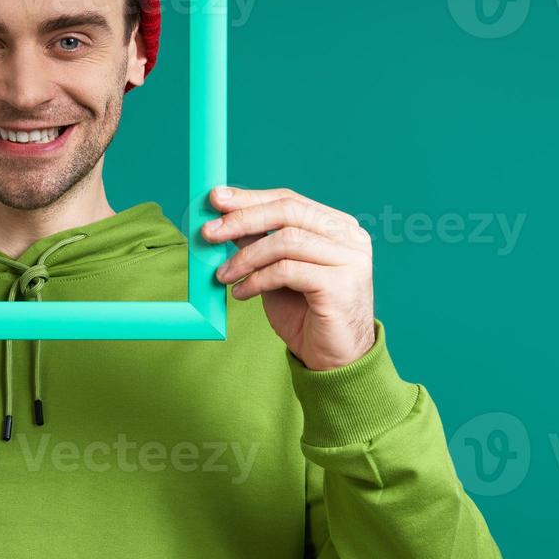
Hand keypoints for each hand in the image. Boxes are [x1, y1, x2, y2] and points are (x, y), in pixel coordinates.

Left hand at [202, 186, 374, 369]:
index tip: (215, 199)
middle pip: (287, 212)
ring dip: (245, 257)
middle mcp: (350, 237)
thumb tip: (223, 219)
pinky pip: (287, 270)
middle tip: (209, 232)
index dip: (249, 198)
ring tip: (222, 276)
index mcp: (338, 226)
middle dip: (242, 219)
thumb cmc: (306, 313)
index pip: (289, 200)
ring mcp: (350, 260)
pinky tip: (241, 293)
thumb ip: (260, 244)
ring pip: (286, 240)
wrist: (334, 359)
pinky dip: (257, 279)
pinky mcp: (340, 285)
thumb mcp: (278, 271)